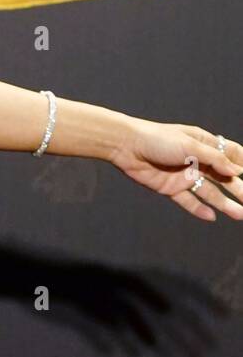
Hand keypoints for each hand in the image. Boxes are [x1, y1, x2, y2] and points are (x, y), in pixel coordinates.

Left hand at [110, 122, 242, 220]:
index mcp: (203, 145)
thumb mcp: (190, 145)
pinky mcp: (170, 188)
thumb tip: (237, 171)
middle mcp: (196, 161)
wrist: (125, 145)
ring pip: (210, 193)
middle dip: (240, 189)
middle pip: (224, 178)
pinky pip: (188, 201)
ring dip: (225, 204)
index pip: (231, 154)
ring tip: (241, 215)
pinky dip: (199, 209)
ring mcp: (184, 175)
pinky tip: (212, 217)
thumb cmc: (158, 139)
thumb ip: (214, 159)